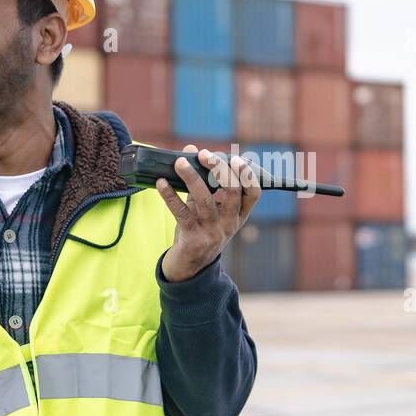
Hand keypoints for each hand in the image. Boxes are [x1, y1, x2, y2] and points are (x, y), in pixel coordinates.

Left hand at [156, 144, 260, 281]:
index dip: (247, 175)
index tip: (235, 159)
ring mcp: (213, 232)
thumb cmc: (201, 229)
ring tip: (179, 163)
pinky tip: (161, 183)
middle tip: (205, 154)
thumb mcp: (206, 207)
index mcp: (239, 215)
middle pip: (232, 191)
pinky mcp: (193, 238)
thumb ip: (202, 181)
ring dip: (191, 178)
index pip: (253, 193)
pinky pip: (181, 213)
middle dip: (219, 169)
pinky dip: (170, 196)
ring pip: (206, 200)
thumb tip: (192, 149)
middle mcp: (230, 223)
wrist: (190, 266)